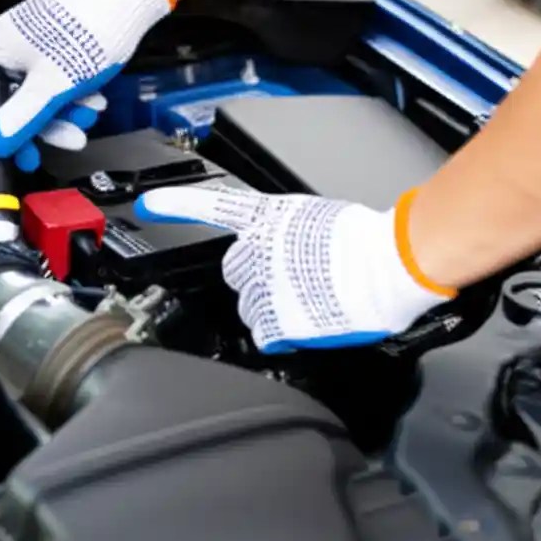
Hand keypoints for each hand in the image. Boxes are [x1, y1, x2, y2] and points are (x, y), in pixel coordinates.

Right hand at [0, 0, 175, 171]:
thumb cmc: (93, 25)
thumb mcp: (54, 84)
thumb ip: (22, 117)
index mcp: (0, 43)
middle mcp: (15, 42)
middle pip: (8, 96)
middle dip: (30, 127)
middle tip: (39, 154)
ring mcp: (40, 44)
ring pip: (38, 94)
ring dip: (60, 115)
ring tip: (85, 120)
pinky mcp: (63, 46)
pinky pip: (58, 82)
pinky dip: (73, 98)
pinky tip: (94, 102)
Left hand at [134, 184, 456, 353]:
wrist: (393, 262)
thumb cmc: (370, 239)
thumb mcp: (317, 216)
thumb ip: (287, 230)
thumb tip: (285, 247)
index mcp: (268, 216)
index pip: (213, 206)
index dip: (175, 206)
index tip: (147, 206)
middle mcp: (257, 248)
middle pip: (236, 272)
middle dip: (257, 279)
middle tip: (293, 281)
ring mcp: (263, 285)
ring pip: (248, 306)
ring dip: (271, 308)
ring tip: (309, 300)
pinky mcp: (275, 319)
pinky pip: (263, 335)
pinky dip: (281, 335)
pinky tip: (304, 323)